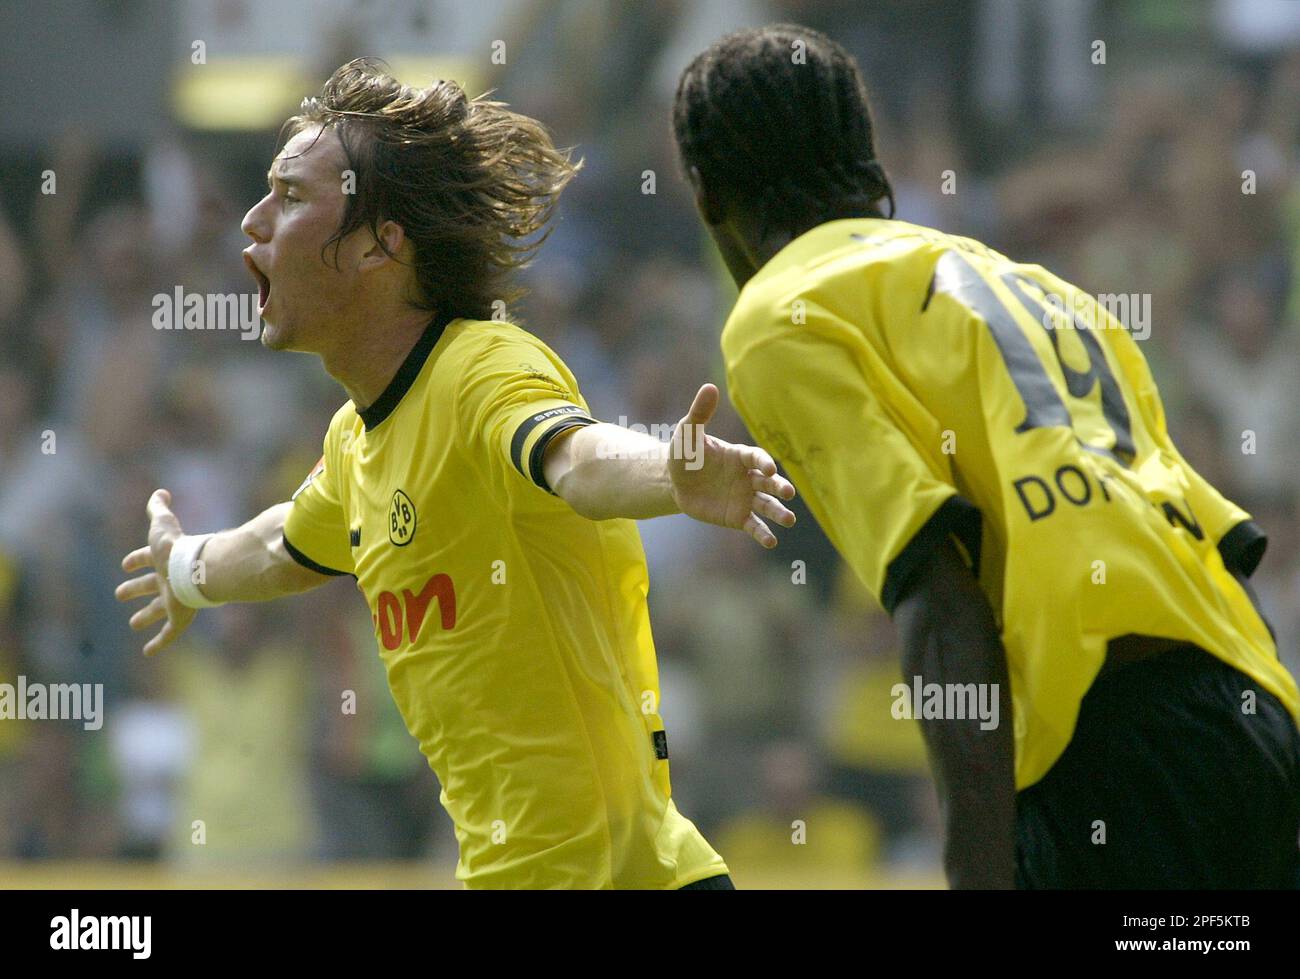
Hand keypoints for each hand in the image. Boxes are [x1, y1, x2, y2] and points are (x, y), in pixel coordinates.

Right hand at [114, 488, 197, 655]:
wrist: (198, 569)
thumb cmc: (177, 548)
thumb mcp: (162, 525)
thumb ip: (159, 509)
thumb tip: (160, 492)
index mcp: (164, 560)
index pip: (147, 559)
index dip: (136, 560)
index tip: (126, 564)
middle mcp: (169, 580)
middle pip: (150, 586)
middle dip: (136, 588)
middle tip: (120, 593)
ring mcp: (174, 599)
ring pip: (158, 609)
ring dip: (146, 615)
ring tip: (134, 623)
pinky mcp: (181, 616)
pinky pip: (169, 633)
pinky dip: (159, 643)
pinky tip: (148, 652)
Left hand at [668, 384, 795, 547]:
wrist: (674, 481)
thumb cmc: (684, 453)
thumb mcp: (687, 433)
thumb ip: (700, 413)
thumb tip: (709, 387)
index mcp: (740, 456)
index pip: (756, 458)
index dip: (763, 462)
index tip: (768, 469)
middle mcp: (748, 477)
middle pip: (768, 483)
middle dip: (779, 487)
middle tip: (788, 494)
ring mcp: (745, 498)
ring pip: (766, 505)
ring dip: (778, 512)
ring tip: (788, 520)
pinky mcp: (738, 517)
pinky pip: (754, 526)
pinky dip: (763, 533)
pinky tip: (771, 542)